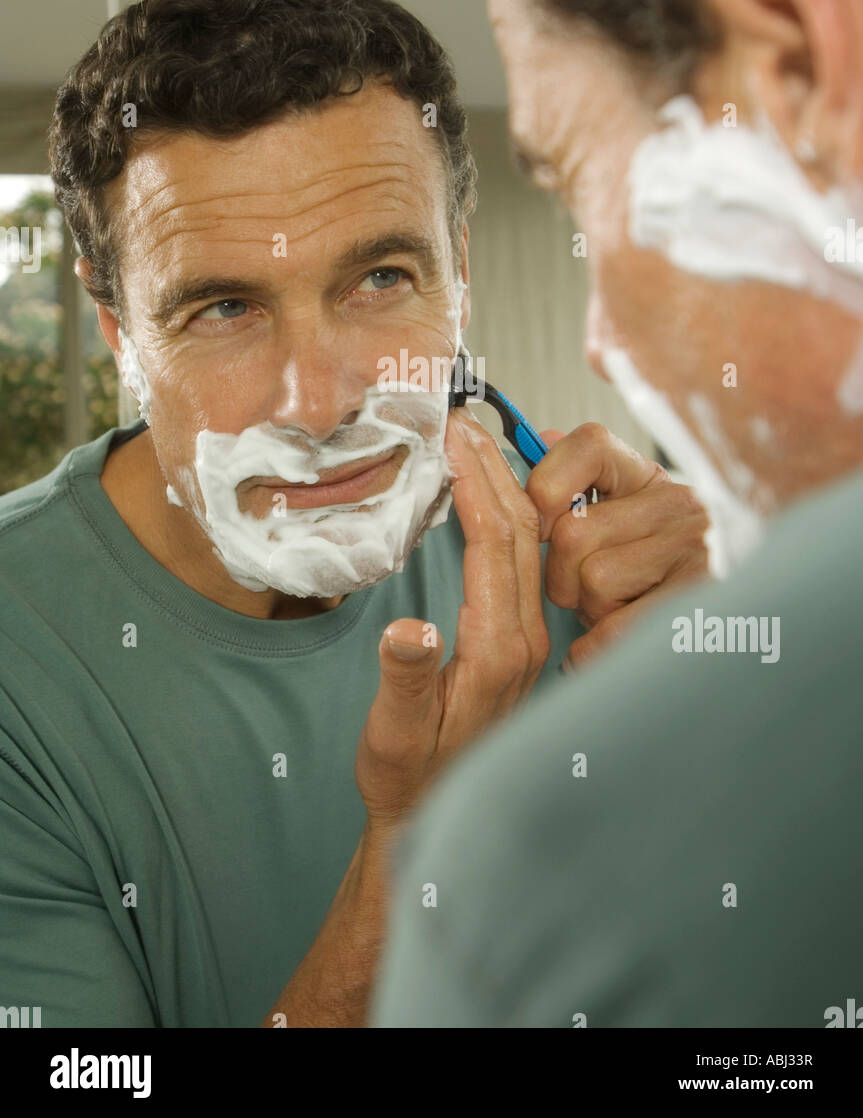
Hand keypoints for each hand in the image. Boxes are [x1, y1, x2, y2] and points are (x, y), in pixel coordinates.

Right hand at [355, 409, 549, 836]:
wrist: (434, 816)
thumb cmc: (409, 775)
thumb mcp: (394, 735)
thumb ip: (404, 681)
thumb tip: (408, 628)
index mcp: (495, 650)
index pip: (494, 545)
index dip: (476, 484)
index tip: (454, 436)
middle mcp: (521, 638)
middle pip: (518, 532)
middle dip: (494, 468)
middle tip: (463, 419)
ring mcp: (525, 638)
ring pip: (524, 544)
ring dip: (502, 487)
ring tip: (474, 442)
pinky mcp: (516, 642)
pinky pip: (518, 563)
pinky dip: (502, 518)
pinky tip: (484, 500)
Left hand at [526, 423, 709, 669]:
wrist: (747, 617)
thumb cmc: (662, 576)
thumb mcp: (629, 520)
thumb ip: (582, 482)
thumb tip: (544, 439)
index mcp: (650, 479)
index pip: (590, 445)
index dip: (548, 485)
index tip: (544, 526)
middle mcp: (679, 505)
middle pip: (573, 533)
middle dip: (562, 578)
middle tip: (587, 594)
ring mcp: (696, 551)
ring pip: (594, 580)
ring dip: (590, 613)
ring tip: (618, 614)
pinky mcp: (700, 603)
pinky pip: (615, 629)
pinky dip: (593, 650)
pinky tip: (604, 648)